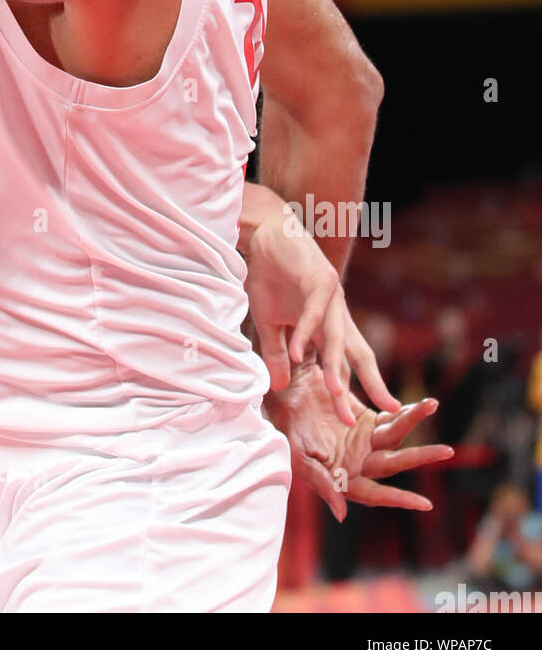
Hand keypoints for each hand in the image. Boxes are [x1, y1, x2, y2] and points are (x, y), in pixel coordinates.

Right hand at [241, 187, 397, 424]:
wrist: (265, 234)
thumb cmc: (269, 275)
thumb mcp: (269, 322)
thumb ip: (277, 353)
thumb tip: (278, 387)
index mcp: (328, 323)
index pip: (349, 360)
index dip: (361, 385)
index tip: (374, 415)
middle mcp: (336, 312)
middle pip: (356, 352)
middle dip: (370, 382)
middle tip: (385, 411)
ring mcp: (331, 295)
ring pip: (337, 337)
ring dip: (336, 366)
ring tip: (336, 394)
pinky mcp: (320, 279)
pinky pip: (314, 313)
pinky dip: (305, 333)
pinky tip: (300, 354)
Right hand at [265, 361, 453, 520]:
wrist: (280, 391)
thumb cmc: (282, 426)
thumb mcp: (297, 456)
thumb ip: (321, 483)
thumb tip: (342, 515)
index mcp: (343, 476)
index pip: (376, 493)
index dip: (398, 498)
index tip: (425, 504)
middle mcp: (358, 460)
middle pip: (395, 462)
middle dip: (421, 457)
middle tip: (447, 450)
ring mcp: (364, 438)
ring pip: (396, 435)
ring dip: (414, 423)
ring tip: (432, 406)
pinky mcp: (366, 417)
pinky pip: (391, 417)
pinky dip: (405, 412)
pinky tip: (420, 405)